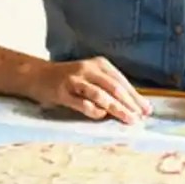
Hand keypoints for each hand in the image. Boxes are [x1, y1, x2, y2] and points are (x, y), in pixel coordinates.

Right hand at [31, 57, 151, 123]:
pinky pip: (82, 102)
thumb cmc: (69, 80)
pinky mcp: (63, 91)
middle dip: (130, 103)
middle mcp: (89, 69)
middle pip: (115, 87)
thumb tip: (133, 107)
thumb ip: (109, 89)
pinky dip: (94, 110)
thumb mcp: (91, 78)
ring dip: (117, 108)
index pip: (122, 81)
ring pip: (101, 95)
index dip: (136, 96)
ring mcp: (75, 79)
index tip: (147, 110)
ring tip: (128, 119)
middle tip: (140, 117)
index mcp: (99, 64)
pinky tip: (102, 117)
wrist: (37, 75)